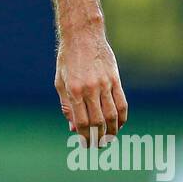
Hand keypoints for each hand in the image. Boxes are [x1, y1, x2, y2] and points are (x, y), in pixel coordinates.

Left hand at [55, 29, 127, 147]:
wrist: (83, 35)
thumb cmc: (68, 59)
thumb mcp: (60, 81)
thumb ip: (67, 105)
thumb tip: (73, 128)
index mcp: (74, 90)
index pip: (82, 122)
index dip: (84, 137)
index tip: (85, 145)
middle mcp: (90, 89)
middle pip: (98, 122)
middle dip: (98, 138)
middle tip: (97, 146)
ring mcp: (105, 84)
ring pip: (112, 115)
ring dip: (112, 131)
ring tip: (108, 139)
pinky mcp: (115, 79)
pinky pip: (122, 103)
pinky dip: (122, 117)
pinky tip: (118, 125)